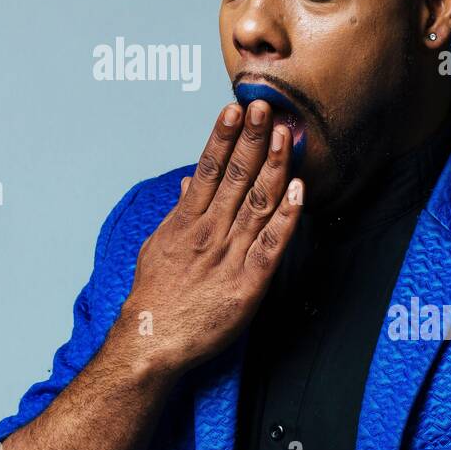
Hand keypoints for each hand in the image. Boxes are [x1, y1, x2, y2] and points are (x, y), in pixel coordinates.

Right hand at [116, 99, 304, 376]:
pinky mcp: (248, 283)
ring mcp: (230, 256)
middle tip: (264, 107)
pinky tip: (297, 190)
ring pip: (257, 202)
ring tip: (282, 134)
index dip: (223, 138)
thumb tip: (190, 182)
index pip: (209, 169)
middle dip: (251, 139)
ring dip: (272, 165)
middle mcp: (209, 232)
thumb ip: (179, 212)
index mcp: (187, 221)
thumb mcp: (159, 246)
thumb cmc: (155, 296)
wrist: (153, 342)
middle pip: (235, 177)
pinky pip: (272, 244)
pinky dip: (286, 216)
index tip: (233, 110)